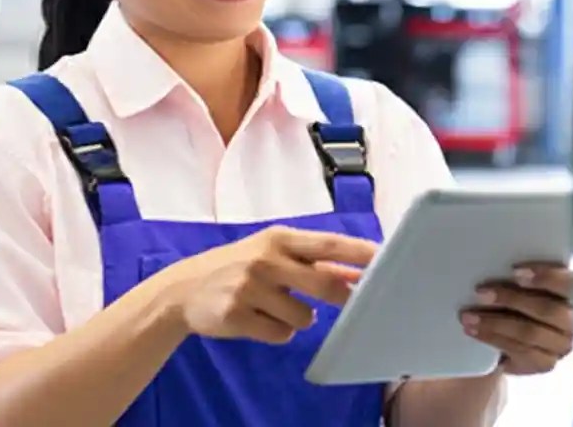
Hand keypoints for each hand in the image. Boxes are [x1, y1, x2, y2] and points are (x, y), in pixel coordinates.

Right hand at [161, 225, 376, 344]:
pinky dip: (278, 332)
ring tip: (275, 307)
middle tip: (350, 303)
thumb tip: (359, 271)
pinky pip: (280, 334)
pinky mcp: (235, 315)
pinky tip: (259, 320)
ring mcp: (249, 287)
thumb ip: (315, 262)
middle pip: (325, 284)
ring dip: (299, 318)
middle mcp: (266, 259)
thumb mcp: (274, 254)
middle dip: (342, 298)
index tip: (388, 260)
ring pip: (303, 318)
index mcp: (279, 238)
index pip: (330, 245)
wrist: (185, 288)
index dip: (361, 254)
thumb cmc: (240, 267)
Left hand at [460, 263, 572, 375]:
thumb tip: (495, 263)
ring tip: (468, 316)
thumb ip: (521, 278)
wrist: (514, 341)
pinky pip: (518, 351)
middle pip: (547, 310)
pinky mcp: (544, 363)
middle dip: (512, 299)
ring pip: (529, 333)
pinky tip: (473, 331)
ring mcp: (560, 346)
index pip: (569, 283)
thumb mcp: (525, 287)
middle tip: (480, 293)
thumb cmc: (519, 302)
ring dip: (494, 323)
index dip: (546, 277)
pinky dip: (492, 339)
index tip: (514, 271)